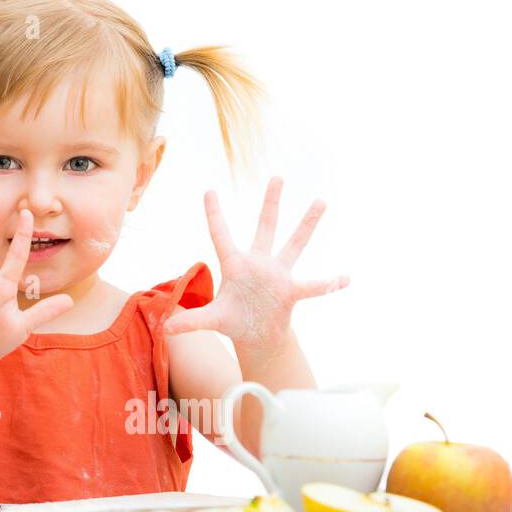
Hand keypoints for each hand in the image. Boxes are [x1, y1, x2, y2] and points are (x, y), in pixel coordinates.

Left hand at [164, 176, 348, 353]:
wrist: (257, 335)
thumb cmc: (233, 320)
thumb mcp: (211, 321)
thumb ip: (191, 321)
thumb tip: (166, 329)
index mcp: (234, 265)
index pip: (220, 235)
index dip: (214, 215)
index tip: (208, 190)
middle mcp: (258, 263)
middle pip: (265, 227)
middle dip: (270, 203)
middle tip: (277, 176)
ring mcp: (277, 274)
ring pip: (294, 244)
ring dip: (307, 224)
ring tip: (320, 201)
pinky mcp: (291, 291)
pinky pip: (313, 286)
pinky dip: (329, 284)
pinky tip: (346, 278)